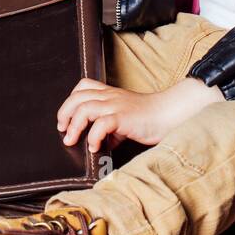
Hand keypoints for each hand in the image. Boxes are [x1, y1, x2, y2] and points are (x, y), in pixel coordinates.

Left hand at [56, 77, 224, 153]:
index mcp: (110, 94)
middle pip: (77, 97)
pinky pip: (101, 124)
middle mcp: (110, 97)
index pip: (82, 86)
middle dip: (65, 114)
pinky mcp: (124, 117)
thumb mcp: (126, 120)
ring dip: (74, 126)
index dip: (70, 101)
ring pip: (84, 108)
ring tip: (73, 140)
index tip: (67, 119)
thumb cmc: (150, 118)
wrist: (170, 114)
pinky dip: (93, 136)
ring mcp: (116, 105)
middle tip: (64, 131)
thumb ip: (112, 129)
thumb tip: (100, 143)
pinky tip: (94, 147)